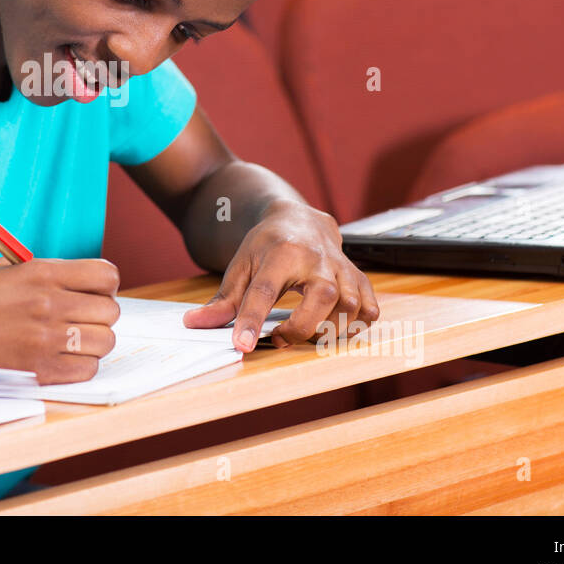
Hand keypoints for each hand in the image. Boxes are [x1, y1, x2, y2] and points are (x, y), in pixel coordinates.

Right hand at [0, 257, 119, 383]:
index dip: (105, 285)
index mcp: (41, 272)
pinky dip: (82, 365)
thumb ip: (47, 272)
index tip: (95, 291)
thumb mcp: (6, 269)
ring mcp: (45, 339)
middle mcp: (48, 304)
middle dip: (100, 314)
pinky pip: (88, 370)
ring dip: (94, 341)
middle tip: (83, 318)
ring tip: (73, 339)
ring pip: (105, 342)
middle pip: (110, 311)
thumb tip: (84, 282)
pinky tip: (64, 357)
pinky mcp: (39, 371)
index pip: (106, 276)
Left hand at [183, 201, 380, 350]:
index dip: (252, 320)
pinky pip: (369, 308)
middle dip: (302, 327)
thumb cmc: (268, 245)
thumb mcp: (241, 266)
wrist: (300, 219)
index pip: (265, 290)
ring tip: (306, 333)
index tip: (241, 344)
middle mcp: (318, 259)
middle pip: (321, 297)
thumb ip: (223, 300)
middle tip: (279, 338)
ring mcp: (342, 268)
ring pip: (350, 305)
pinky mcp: (359, 278)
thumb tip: (194, 324)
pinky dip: (357, 325)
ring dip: (330, 330)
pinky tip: (335, 328)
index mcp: (282, 253)